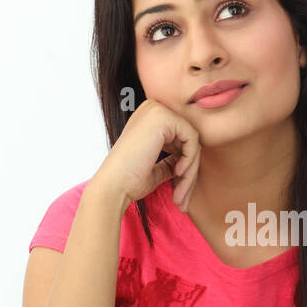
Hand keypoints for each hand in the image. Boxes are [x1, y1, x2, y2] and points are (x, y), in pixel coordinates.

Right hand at [93, 96, 201, 213]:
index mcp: (148, 119)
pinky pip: (192, 138)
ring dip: (191, 169)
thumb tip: (189, 159)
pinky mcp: (163, 116)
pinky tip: (178, 173)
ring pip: (192, 141)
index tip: (180, 189)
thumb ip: (172, 159)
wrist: (114, 185)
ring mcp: (157, 110)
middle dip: (190, 169)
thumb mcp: (157, 167)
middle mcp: (152, 109)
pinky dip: (190, 159)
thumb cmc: (130, 180)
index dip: (184, 164)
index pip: (180, 139)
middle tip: (183, 197)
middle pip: (187, 139)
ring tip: (181, 192)